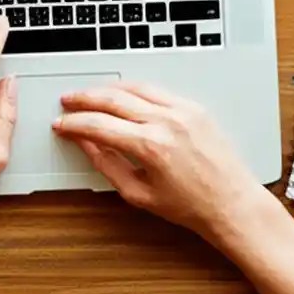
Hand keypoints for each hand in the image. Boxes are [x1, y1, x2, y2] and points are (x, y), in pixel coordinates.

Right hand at [53, 82, 275, 243]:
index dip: (74, 124)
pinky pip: (157, 90)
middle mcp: (167, 122)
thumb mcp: (138, 194)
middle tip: (68, 102)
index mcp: (150, 146)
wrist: (231, 203)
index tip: (61, 124)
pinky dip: (135, 89)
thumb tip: (86, 144)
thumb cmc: (191, 206)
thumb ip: (107, 165)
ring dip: (108, 88)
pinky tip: (123, 94)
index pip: (99, 125)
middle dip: (84, 99)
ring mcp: (183, 111)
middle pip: (112, 98)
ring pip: (134, 87)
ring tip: (91, 95)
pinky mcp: (195, 107)